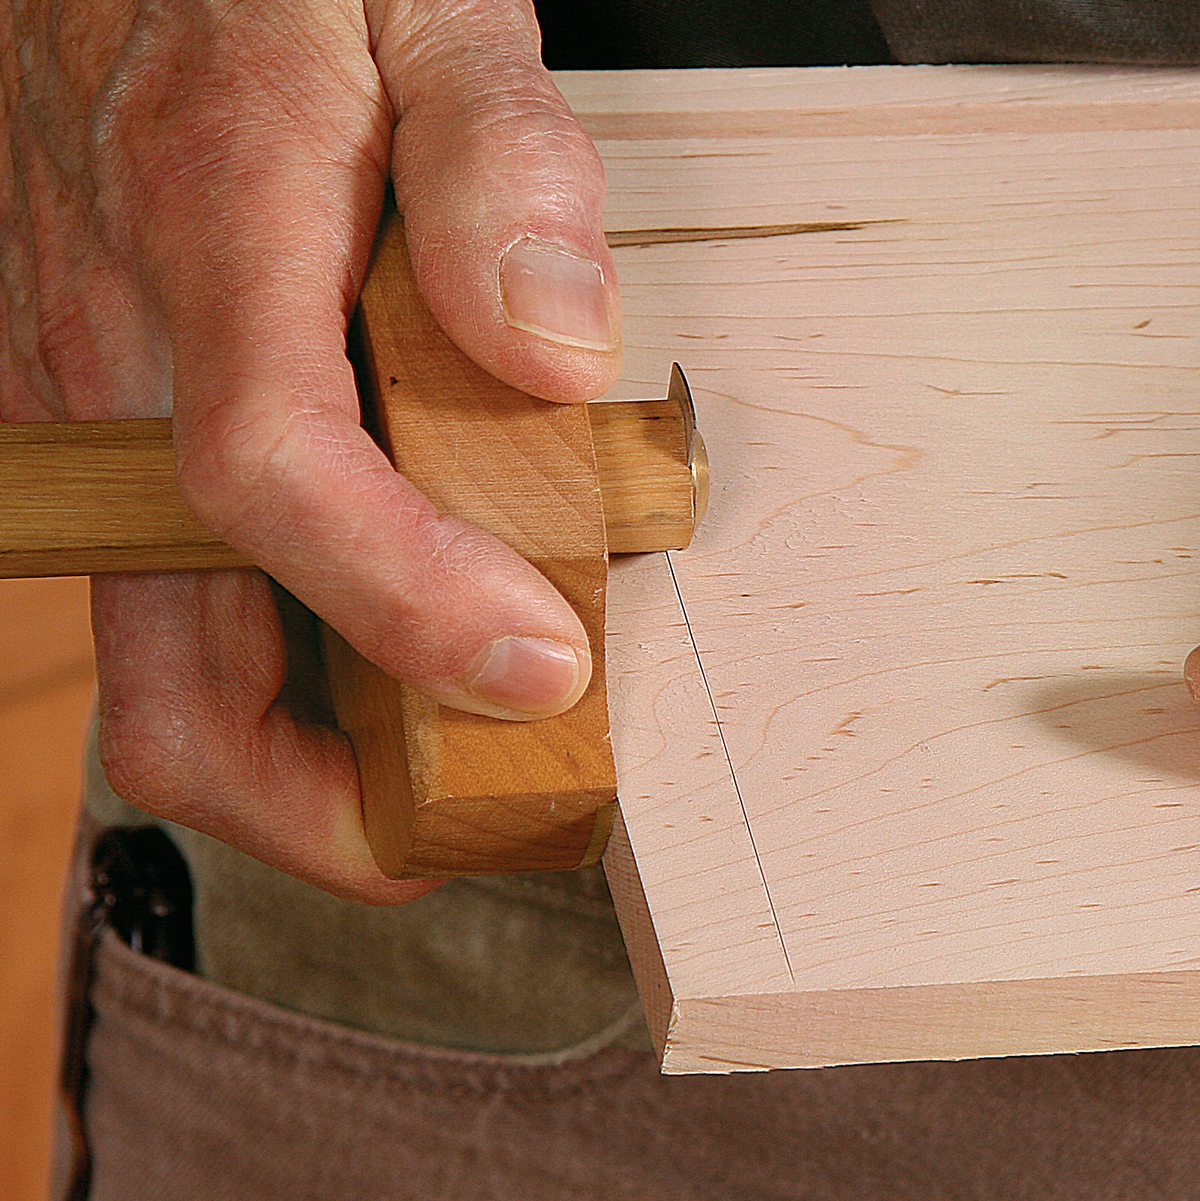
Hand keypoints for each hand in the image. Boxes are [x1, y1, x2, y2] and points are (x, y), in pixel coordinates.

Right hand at [1, 0, 620, 900]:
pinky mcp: (111, 462)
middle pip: (177, 686)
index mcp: (214, 240)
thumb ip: (498, 164)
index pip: (277, 474)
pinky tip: (382, 649)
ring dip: (310, 767)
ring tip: (451, 752)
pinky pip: (179, 623)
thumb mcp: (421, 11)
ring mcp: (97, 436)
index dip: (410, 600)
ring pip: (166, 687)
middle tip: (485, 808)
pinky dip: (283, 682)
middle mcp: (122, 374)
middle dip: (332, 807)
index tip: (546, 667)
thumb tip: (552, 345)